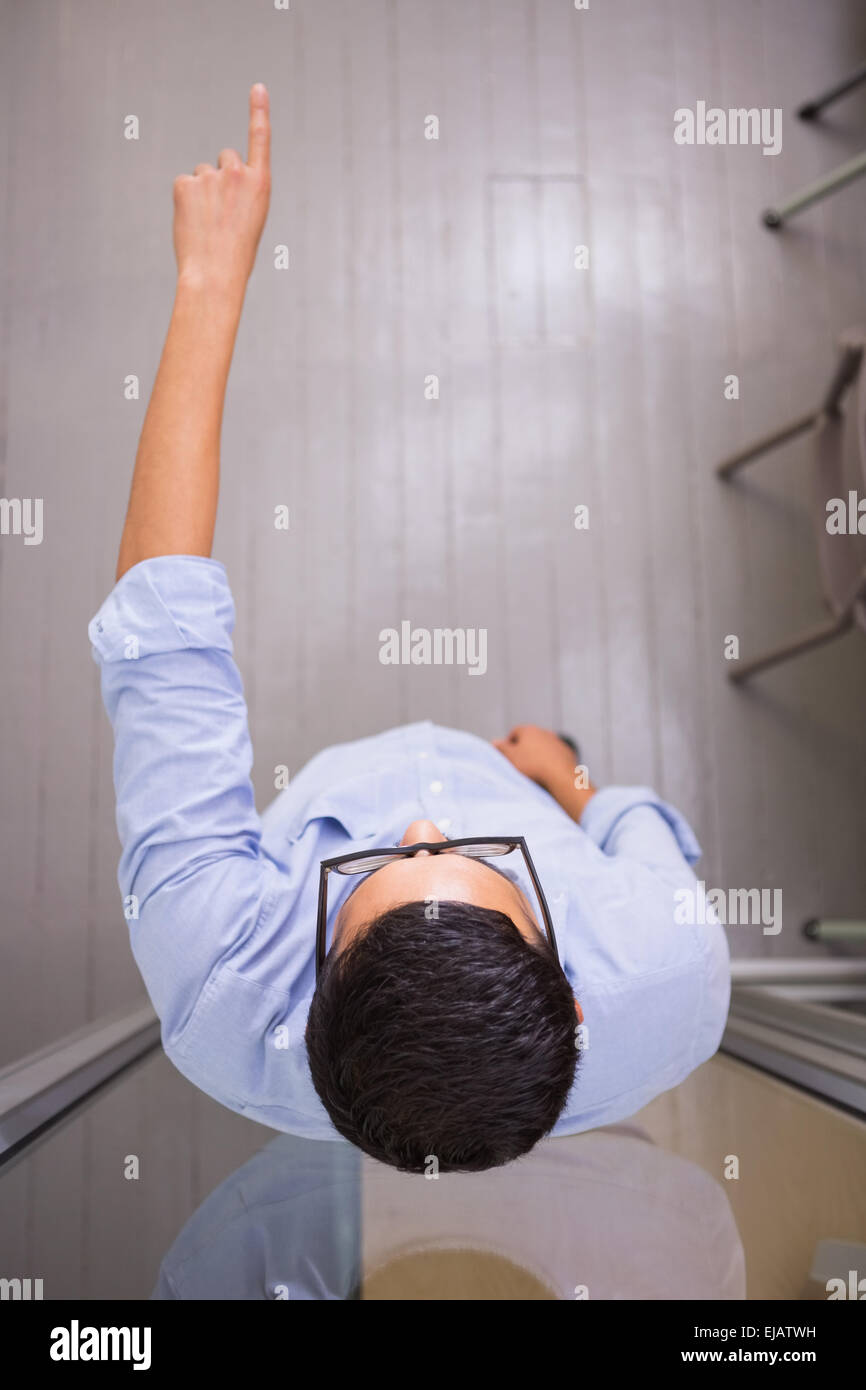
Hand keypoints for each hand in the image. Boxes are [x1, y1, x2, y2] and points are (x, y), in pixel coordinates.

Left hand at [172, 84, 270, 294]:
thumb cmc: (236, 255)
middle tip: (221, 212)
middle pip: (224, 159)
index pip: (260, 139)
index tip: (258, 88)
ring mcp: (209, 176)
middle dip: (220, 178)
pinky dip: (185, 202)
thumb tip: (209, 180)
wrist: (215, 275)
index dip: (259, 111)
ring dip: (202, 194)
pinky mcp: (184, 184)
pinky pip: (184, 185)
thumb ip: (238, 192)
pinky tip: (191, 223)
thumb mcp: (250, 220)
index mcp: (260, 183)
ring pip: (202, 175)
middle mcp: (236, 173)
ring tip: (206, 225)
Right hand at [492, 725, 577, 792]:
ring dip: (538, 755)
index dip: (510, 743)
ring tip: (534, 770)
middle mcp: (545, 732)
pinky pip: (555, 756)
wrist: (560, 776)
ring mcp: (558, 742)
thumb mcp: (511, 757)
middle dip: (524, 749)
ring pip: (544, 747)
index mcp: (529, 730)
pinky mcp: (568, 754)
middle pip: (531, 739)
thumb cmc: (531, 765)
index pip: (515, 732)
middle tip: (519, 763)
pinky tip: (548, 773)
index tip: (507, 755)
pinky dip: (551, 762)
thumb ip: (502, 748)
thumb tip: (495, 742)